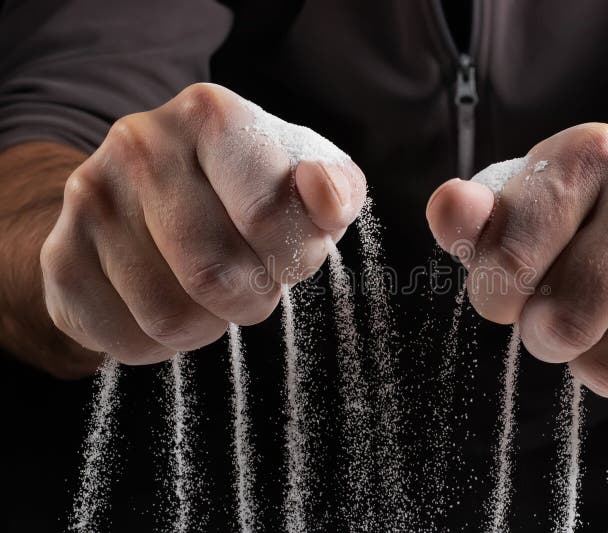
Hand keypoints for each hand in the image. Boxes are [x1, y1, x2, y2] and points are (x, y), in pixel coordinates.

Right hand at [41, 83, 365, 364]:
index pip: (271, 219)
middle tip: (252, 280)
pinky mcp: (60, 256)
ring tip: (208, 291)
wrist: (152, 197)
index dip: (294, 257)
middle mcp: (140, 144)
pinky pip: (126, 340)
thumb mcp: (304, 180)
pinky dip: (161, 344)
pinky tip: (165, 300)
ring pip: (169, 318)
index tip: (289, 250)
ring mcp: (90, 199)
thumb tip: (323, 195)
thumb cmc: (248, 191)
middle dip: (253, 298)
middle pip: (216, 276)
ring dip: (207, 325)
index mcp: (210, 114)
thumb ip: (337, 190)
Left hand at [427, 123, 607, 416]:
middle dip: (544, 336)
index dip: (495, 297)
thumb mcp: (519, 216)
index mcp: (587, 154)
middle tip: (556, 314)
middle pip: (562, 323)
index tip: (507, 290)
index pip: (507, 262)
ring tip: (603, 326)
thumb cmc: (578, 236)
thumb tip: (449, 207)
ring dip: (590, 365)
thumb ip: (475, 222)